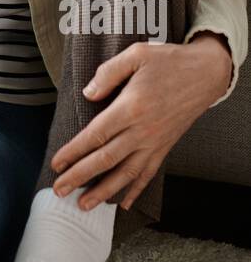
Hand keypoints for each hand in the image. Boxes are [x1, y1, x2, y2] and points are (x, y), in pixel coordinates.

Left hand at [50, 34, 233, 210]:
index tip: (56, 164)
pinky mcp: (165, 147)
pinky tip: (124, 204)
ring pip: (126, 174)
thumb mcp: (136, 55)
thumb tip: (88, 94)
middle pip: (105, 160)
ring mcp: (155, 142)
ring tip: (84, 205)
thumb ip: (108, 73)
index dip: (74, 152)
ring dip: (103, 192)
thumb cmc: (169, 62)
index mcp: (130, 107)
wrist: (205, 74)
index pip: (95, 135)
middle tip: (59, 190)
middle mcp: (142, 130)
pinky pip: (149, 174)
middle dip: (80, 177)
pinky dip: (136, 191)